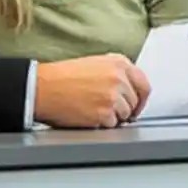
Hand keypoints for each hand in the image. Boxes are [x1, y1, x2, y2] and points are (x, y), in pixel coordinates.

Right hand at [33, 53, 150, 128]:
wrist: (43, 87)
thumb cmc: (62, 77)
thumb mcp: (95, 64)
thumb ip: (117, 73)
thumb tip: (130, 90)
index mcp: (119, 62)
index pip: (144, 84)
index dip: (141, 99)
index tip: (137, 106)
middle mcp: (119, 78)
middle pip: (134, 101)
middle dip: (125, 109)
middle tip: (108, 110)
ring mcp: (113, 96)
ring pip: (124, 115)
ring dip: (112, 116)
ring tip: (92, 109)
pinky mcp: (105, 113)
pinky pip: (111, 124)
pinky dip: (102, 124)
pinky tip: (88, 115)